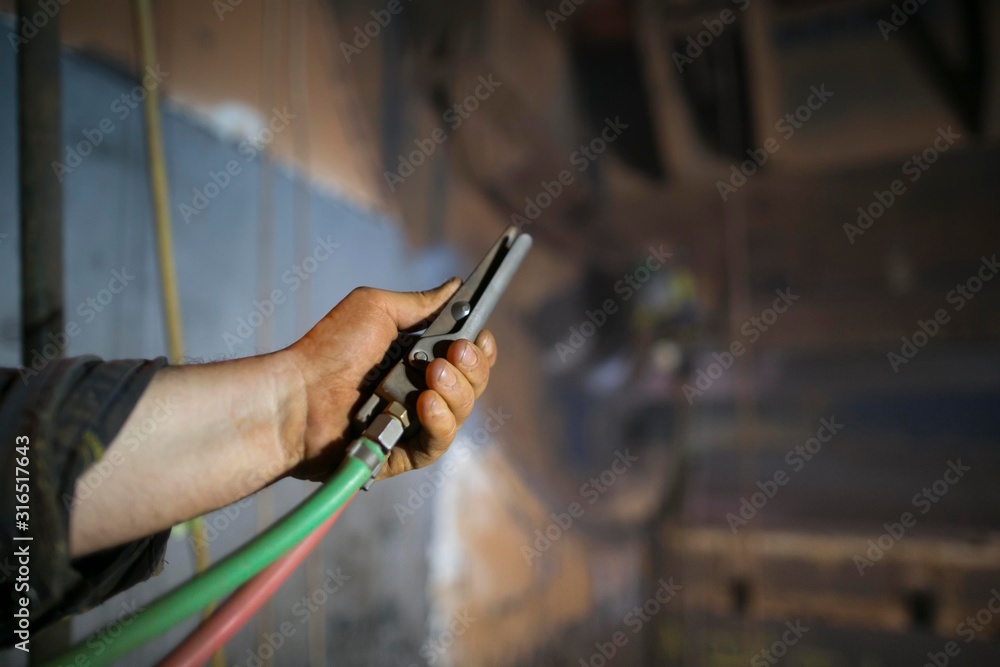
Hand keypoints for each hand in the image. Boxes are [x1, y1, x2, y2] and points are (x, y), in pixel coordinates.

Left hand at [280, 280, 497, 481]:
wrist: (299, 395)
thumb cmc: (330, 349)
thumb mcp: (376, 308)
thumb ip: (421, 303)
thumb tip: (455, 287)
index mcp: (418, 357)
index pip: (468, 357)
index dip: (479, 349)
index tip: (476, 337)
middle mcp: (422, 390)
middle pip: (473, 384)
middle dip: (471, 366)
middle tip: (452, 354)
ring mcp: (415, 423)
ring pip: (461, 412)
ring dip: (456, 391)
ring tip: (431, 377)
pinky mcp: (405, 453)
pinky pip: (439, 442)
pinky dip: (439, 422)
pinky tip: (425, 405)